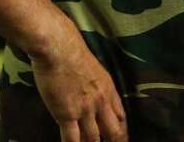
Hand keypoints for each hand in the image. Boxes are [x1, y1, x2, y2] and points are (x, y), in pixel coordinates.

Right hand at [30, 22, 126, 141]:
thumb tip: (96, 94)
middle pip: (113, 130)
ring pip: (94, 138)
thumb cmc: (75, 55)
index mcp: (109, 90)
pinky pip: (72, 138)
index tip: (122, 138)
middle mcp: (101, 102)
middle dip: (115, 141)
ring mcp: (85, 110)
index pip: (121, 116)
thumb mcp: (97, 70)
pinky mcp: (66, 114)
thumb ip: (99, 86)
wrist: (60, 50)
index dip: (122, 130)